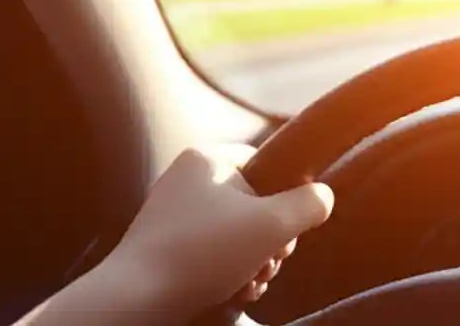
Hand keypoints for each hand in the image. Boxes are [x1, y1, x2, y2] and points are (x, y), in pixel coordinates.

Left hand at [101, 144, 332, 320]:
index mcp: (207, 159)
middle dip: (271, 242)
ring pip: (236, 236)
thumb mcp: (273, 224)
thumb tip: (323, 197)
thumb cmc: (205, 252)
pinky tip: (233, 294)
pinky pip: (211, 255)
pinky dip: (228, 275)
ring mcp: (173, 217)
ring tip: (249, 284)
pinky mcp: (164, 250)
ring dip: (254, 263)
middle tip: (269, 263)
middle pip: (254, 205)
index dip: (286, 198)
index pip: (265, 165)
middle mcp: (186, 181)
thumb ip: (309, 205)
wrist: (136, 299)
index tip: (287, 230)